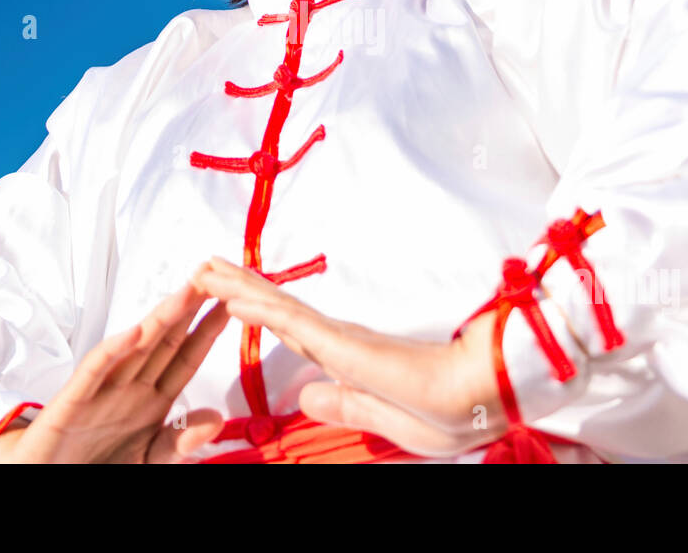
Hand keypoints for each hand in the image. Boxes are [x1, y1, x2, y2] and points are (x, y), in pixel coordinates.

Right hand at [0, 280, 229, 462]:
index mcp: (150, 398)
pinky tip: (134, 332)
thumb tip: (217, 417)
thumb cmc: (94, 466)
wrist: (39, 482)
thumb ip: (180, 440)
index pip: (185, 357)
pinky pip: (94, 371)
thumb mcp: (148, 458)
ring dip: (161, 318)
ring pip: (135, 347)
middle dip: (189, 307)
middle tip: (212, 274)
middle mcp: (128, 386)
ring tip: (187, 292)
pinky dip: (113, 351)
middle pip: (165, 340)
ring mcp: (101, 390)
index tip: (231, 302)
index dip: (208, 330)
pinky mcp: (72, 401)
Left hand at [190, 256, 509, 457]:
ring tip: (203, 269)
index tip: (230, 297)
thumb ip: (347, 407)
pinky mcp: (343, 344)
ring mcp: (339, 339)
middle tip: (203, 267)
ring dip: (236, 288)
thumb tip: (308, 398)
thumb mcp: (387, 421)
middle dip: (236, 288)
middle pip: (276, 312)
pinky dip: (258, 307)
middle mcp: (340, 343)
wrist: (483, 393)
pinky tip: (231, 295)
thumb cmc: (453, 409)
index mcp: (351, 361)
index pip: (293, 334)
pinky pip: (292, 323)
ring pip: (276, 309)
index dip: (259, 314)